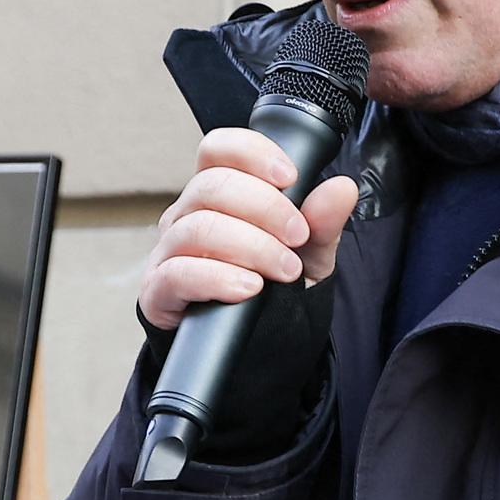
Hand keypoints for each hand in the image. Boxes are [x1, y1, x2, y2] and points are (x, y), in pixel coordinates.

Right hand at [137, 127, 356, 331]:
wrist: (254, 350)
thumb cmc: (273, 292)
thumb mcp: (308, 256)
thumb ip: (323, 224)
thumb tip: (342, 189)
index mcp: (218, 195)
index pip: (219, 149)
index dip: (253, 153)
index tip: (290, 178)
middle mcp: (187, 215)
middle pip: (212, 186)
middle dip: (266, 209)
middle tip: (298, 238)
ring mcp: (168, 252)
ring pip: (198, 228)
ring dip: (250, 246)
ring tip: (283, 270)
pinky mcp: (157, 292)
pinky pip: (177, 273)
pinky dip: (217, 278)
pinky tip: (248, 287)